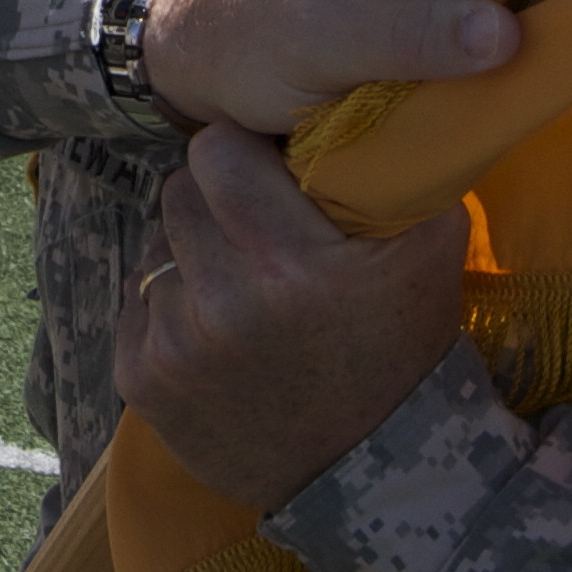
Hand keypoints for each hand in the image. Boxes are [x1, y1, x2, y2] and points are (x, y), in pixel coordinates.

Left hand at [119, 124, 474, 510]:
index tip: (268, 173)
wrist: (372, 474)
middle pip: (180, 192)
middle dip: (216, 200)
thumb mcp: (431, 251)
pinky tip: (220, 335)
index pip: (215, 150)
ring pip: (159, 247)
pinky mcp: (141, 381)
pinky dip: (173, 308)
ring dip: (195, 257)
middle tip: (258, 230)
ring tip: (245, 290)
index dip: (243, 154)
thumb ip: (401, 167)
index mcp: (289, 263)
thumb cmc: (403, 350)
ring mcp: (175, 346)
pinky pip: (140, 302)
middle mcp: (223, 303)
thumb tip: (382, 96)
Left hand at [137, 0, 515, 136]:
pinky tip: (530, 87)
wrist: (203, 71)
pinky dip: (492, 68)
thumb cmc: (257, 44)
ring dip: (526, 37)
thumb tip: (507, 36)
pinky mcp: (417, 43)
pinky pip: (469, 48)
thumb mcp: (326, 40)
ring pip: (493, 10)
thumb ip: (407, 37)